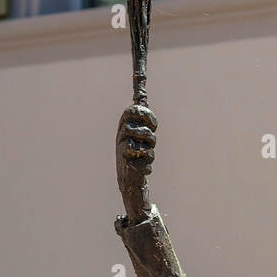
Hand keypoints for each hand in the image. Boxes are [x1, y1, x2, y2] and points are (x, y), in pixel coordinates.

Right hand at [116, 104, 156, 221]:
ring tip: (146, 157)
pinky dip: (148, 165)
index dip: (145, 114)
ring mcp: (122, 149)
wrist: (130, 179)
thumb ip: (142, 119)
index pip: (132, 111)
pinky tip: (143, 169)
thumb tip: (141, 96)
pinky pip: (146, 159)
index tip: (154, 125)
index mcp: (124, 126)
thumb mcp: (140, 136)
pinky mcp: (127, 162)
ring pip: (145, 143)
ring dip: (151, 151)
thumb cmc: (136, 155)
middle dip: (150, 134)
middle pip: (141, 128)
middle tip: (151, 140)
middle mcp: (121, 135)